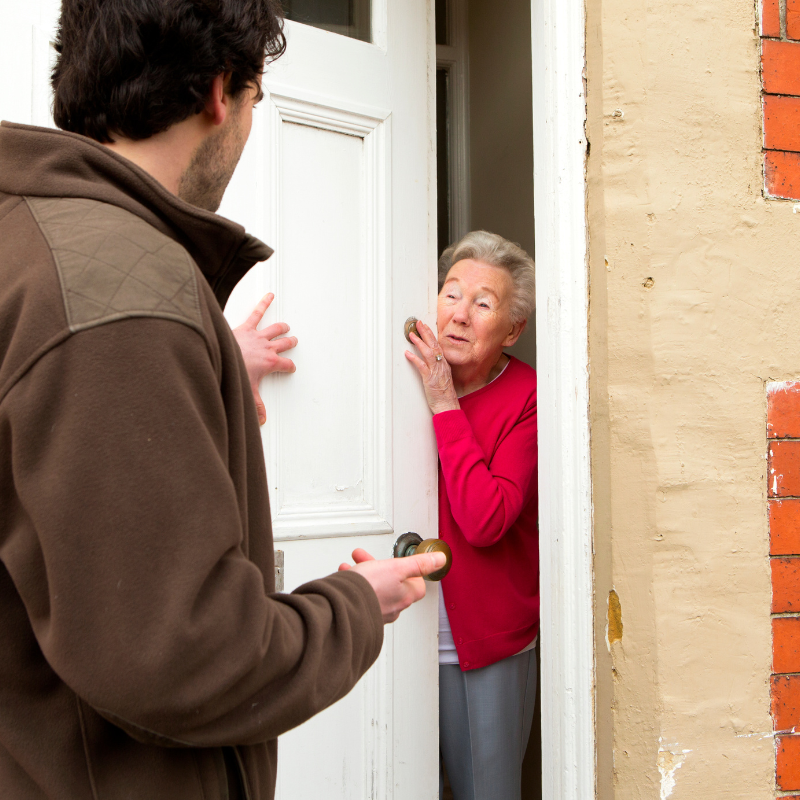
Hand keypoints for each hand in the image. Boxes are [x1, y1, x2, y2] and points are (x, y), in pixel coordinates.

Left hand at [232, 293, 297, 424]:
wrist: (221, 356)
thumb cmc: (233, 371)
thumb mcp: (247, 392)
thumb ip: (256, 407)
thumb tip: (261, 420)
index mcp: (270, 363)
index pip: (287, 365)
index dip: (290, 367)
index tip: (291, 368)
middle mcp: (267, 348)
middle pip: (285, 344)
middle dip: (290, 343)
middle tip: (293, 341)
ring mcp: (258, 336)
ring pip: (276, 329)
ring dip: (282, 327)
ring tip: (285, 326)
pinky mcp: (247, 327)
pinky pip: (257, 313)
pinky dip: (264, 303)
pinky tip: (269, 295)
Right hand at [338, 547, 445, 623]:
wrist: (341, 607)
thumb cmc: (369, 589)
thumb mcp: (397, 567)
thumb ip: (419, 564)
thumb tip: (440, 560)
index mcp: (405, 596)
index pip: (418, 586)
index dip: (412, 573)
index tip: (404, 564)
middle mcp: (393, 607)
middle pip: (392, 584)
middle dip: (379, 567)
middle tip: (367, 559)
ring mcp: (376, 612)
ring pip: (374, 589)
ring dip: (364, 575)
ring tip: (352, 567)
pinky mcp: (360, 614)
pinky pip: (360, 597)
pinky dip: (353, 586)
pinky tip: (344, 579)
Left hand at [403, 320, 459, 414]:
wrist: (448, 406)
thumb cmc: (444, 394)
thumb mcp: (443, 378)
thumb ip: (438, 368)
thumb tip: (431, 362)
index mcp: (444, 364)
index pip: (437, 346)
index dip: (431, 335)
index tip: (425, 326)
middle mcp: (441, 365)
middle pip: (434, 345)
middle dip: (425, 332)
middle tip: (418, 323)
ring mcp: (436, 372)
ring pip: (428, 353)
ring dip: (419, 342)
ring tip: (411, 335)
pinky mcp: (430, 379)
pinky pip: (422, 366)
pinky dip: (414, 358)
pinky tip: (407, 353)